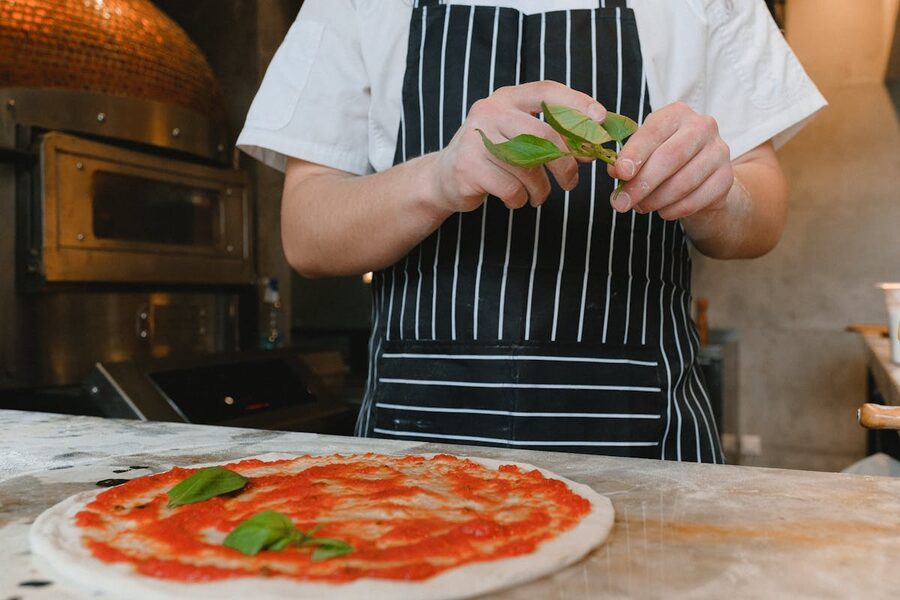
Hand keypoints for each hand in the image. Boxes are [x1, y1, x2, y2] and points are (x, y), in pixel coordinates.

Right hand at [427, 81, 606, 212]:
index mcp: (506, 98)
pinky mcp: (468, 167)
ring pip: (528, 166)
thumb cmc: (492, 157)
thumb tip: (592, 146)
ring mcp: (476, 139)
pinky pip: (511, 188)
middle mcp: (489, 112)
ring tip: (538, 196)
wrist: (444, 178)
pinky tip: (515, 199)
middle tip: (571, 183)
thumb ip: (550, 135)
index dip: (577, 103)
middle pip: (543, 134)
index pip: (547, 92)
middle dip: (565, 163)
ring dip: (541, 189)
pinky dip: (520, 200)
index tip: (601, 120)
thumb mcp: (517, 136)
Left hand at [607, 102, 733, 219]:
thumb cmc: (664, 157)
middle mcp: (702, 127)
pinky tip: (663, 211)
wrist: (701, 175)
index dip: (635, 153)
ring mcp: (718, 151)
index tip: (620, 173)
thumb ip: (627, 158)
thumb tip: (615, 170)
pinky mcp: (726, 177)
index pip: (653, 131)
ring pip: (683, 182)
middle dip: (642, 184)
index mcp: (676, 114)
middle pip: (670, 157)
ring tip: (641, 207)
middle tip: (621, 203)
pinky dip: (674, 210)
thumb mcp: (643, 151)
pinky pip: (696, 199)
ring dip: (656, 200)